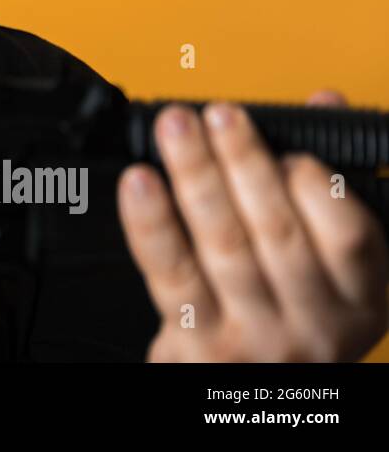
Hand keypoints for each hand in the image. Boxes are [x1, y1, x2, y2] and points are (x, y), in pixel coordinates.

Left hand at [118, 91, 388, 361]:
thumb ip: (327, 179)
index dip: (316, 184)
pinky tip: (138, 182)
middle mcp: (314, 321)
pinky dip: (151, 221)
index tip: (286, 148)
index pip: (349, 235)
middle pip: (275, 231)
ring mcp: (256, 336)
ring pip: (222, 245)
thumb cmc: (288, 312)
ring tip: (175, 128)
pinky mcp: (198, 345)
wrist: (247, 397)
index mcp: (361, 296)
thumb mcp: (328, 262)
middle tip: (217, 113)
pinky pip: (170, 273)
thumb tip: (323, 101)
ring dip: (195, 175)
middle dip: (242, 161)